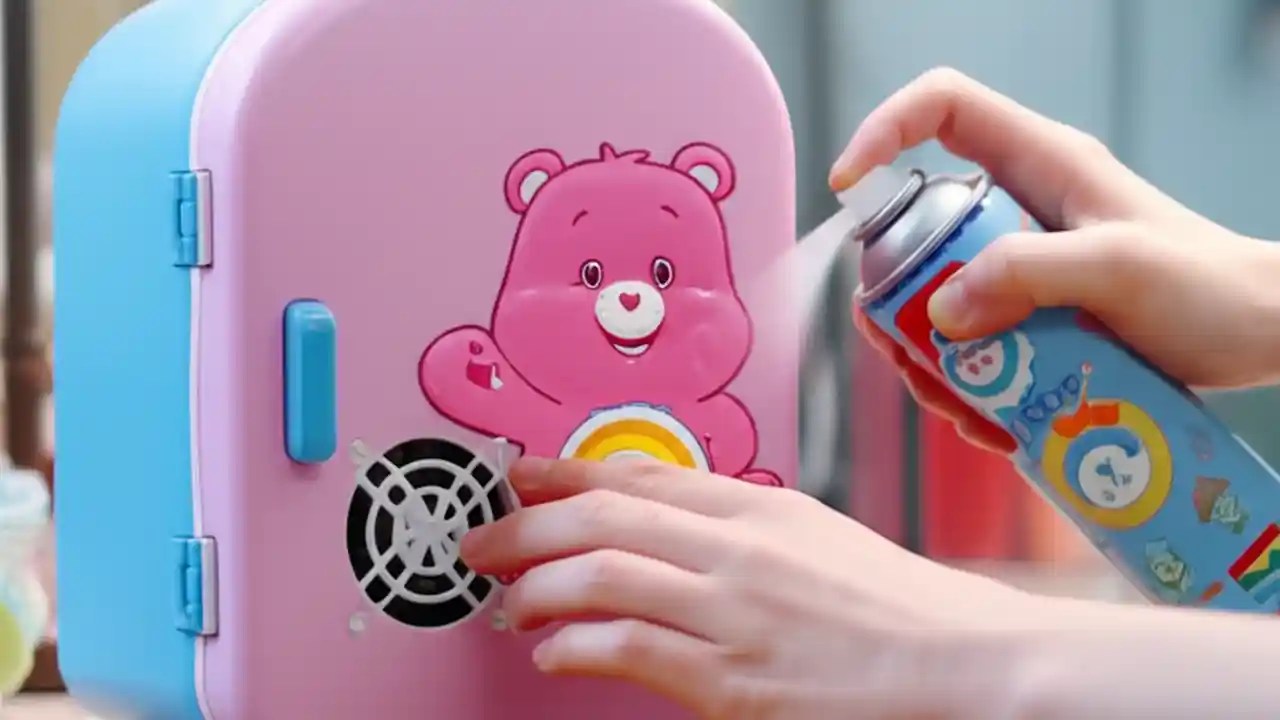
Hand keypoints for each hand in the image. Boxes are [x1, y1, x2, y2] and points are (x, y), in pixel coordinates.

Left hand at [462, 457, 1043, 718]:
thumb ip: (739, 523)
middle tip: (483, 539)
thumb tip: (667, 518)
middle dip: (526, 525)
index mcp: (759, 506)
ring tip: (507, 601)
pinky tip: (553, 652)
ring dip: (537, 586)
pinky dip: (577, 647)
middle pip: (604, 517)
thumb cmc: (894, 608)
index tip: (522, 475)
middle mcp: (738, 549)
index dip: (565, 473)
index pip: (639, 474)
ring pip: (602, 576)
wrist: (961, 667)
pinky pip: (629, 650)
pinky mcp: (732, 683)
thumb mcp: (814, 537)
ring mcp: (733, 613)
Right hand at [831, 68, 1279, 452]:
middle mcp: (1018, 208)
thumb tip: (941, 311)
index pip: (941, 108)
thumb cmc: (1210, 285)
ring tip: (957, 405)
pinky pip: (973, 345)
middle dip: (892, 294)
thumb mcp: (1121, 267)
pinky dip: (967, 387)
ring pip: (936, 299)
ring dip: (928, 357)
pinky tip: (991, 423)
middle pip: (917, 228)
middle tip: (899, 348)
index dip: (883, 131)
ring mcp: (1022, 265)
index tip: (847, 188)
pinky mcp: (1031, 316)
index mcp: (1038, 164)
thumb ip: (1029, 273)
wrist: (1261, 334)